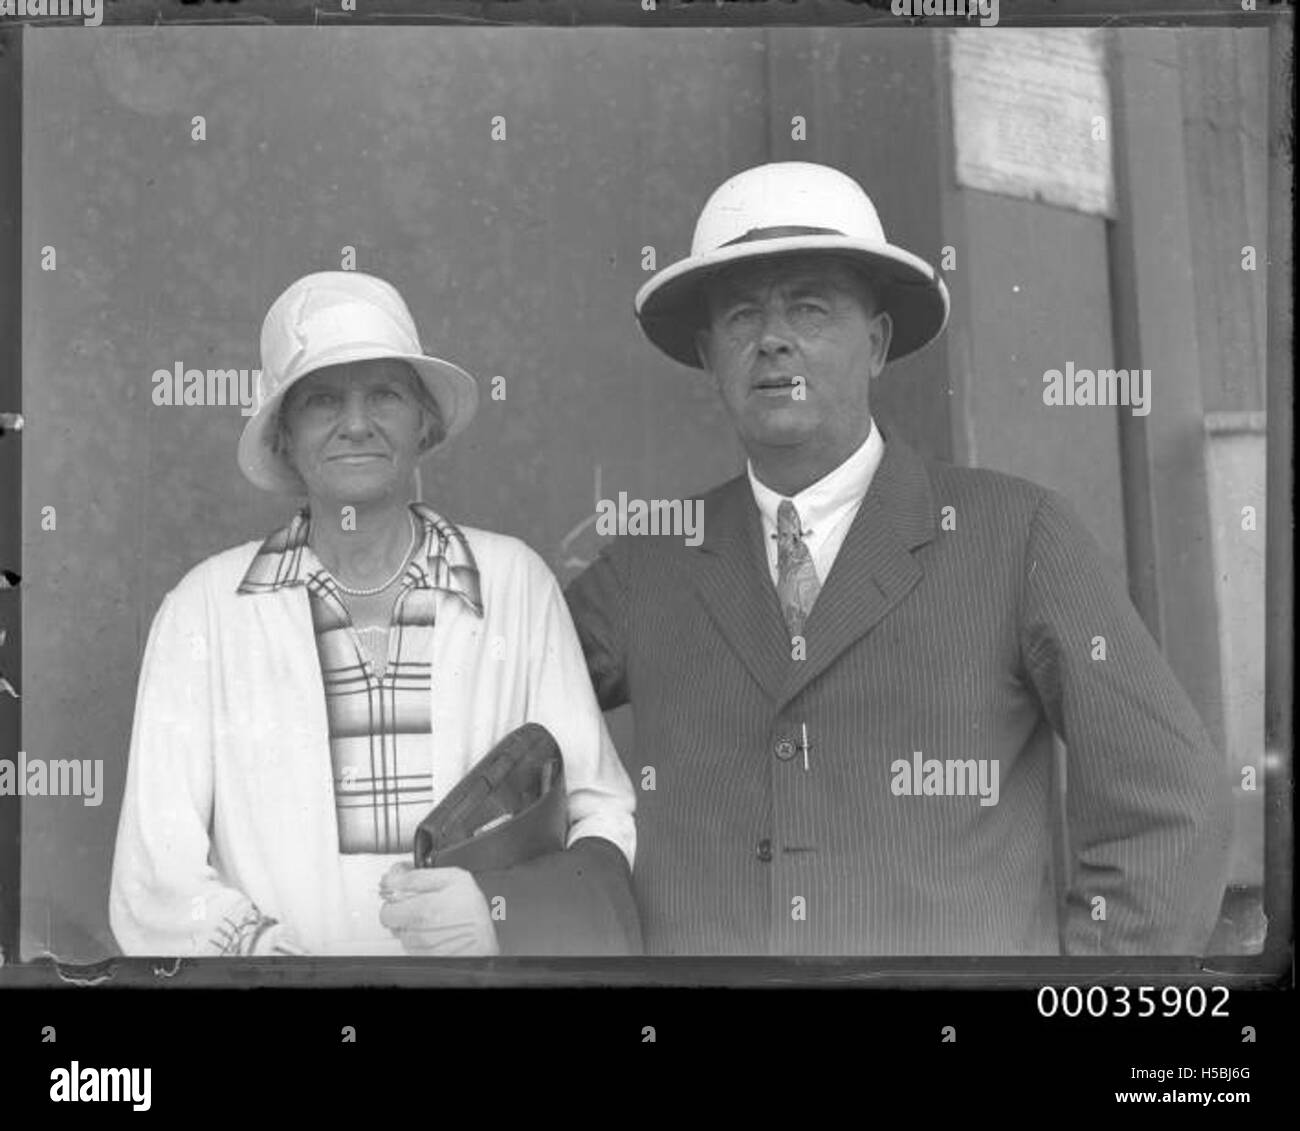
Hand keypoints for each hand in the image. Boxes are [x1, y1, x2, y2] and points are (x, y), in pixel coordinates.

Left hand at [379, 863, 499, 956]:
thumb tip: (396, 875)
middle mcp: (415, 930)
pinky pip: (411, 944)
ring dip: (410, 922)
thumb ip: (419, 876)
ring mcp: (418, 946)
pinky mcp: (422, 956)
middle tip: (416, 902)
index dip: (393, 890)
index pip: (387, 900)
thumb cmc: (473, 912)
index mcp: (421, 908)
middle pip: (391, 918)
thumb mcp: (453, 879)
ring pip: (400, 930)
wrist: (484, 943)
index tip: (399, 886)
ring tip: (431, 916)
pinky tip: (435, 930)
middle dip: (400, 908)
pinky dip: (418, 936)